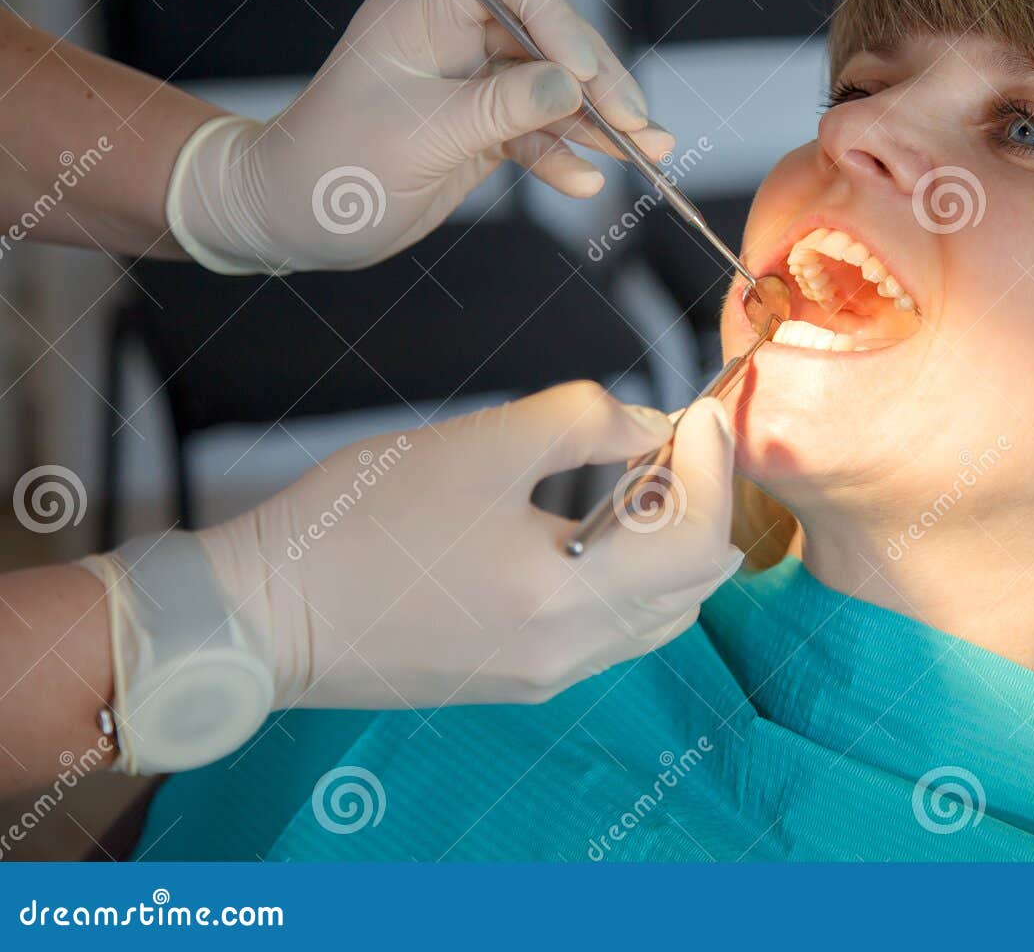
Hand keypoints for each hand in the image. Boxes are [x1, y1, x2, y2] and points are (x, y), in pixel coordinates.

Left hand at [165, 0, 670, 272]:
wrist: (290, 220)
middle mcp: (453, 37)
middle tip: (635, 123)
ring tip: (645, 151)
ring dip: (598, 121)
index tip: (582, 69)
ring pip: (553, 87)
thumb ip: (500, 108)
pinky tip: (584, 181)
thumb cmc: (328, 167)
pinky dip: (564, 155)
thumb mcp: (419, 136)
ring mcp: (471, 84)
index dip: (554, 12)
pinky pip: (538, 132)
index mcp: (424, 11)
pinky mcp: (481, 128)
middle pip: (547, 34)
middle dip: (596, 78)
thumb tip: (571, 85)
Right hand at [192, 382, 740, 708]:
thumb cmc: (357, 523)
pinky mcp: (519, 679)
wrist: (263, 617)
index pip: (696, 540)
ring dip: (669, 542)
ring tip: (634, 477)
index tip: (700, 413)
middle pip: (694, 584)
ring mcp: (547, 676)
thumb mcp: (478, 444)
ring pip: (661, 613)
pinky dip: (631, 575)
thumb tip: (651, 427)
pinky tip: (592, 525)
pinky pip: (614, 631)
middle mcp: (569, 654)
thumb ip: (582, 420)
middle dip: (700, 501)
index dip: (712, 465)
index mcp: (564, 600)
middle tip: (672, 440)